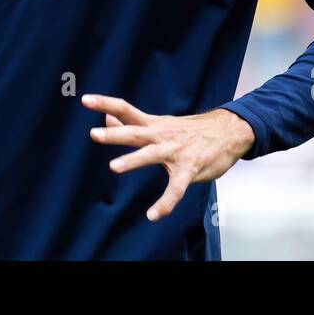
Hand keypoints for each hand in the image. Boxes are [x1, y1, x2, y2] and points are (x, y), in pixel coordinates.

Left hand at [83, 93, 254, 221]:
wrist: (228, 132)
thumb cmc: (190, 130)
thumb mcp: (160, 122)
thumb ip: (133, 121)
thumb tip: (108, 114)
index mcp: (153, 124)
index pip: (125, 109)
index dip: (105, 104)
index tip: (85, 100)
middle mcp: (162, 135)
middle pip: (134, 132)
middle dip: (114, 134)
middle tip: (94, 134)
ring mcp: (175, 152)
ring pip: (151, 155)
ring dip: (133, 160)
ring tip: (114, 167)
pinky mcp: (189, 169)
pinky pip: (175, 189)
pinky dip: (164, 203)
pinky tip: (153, 215)